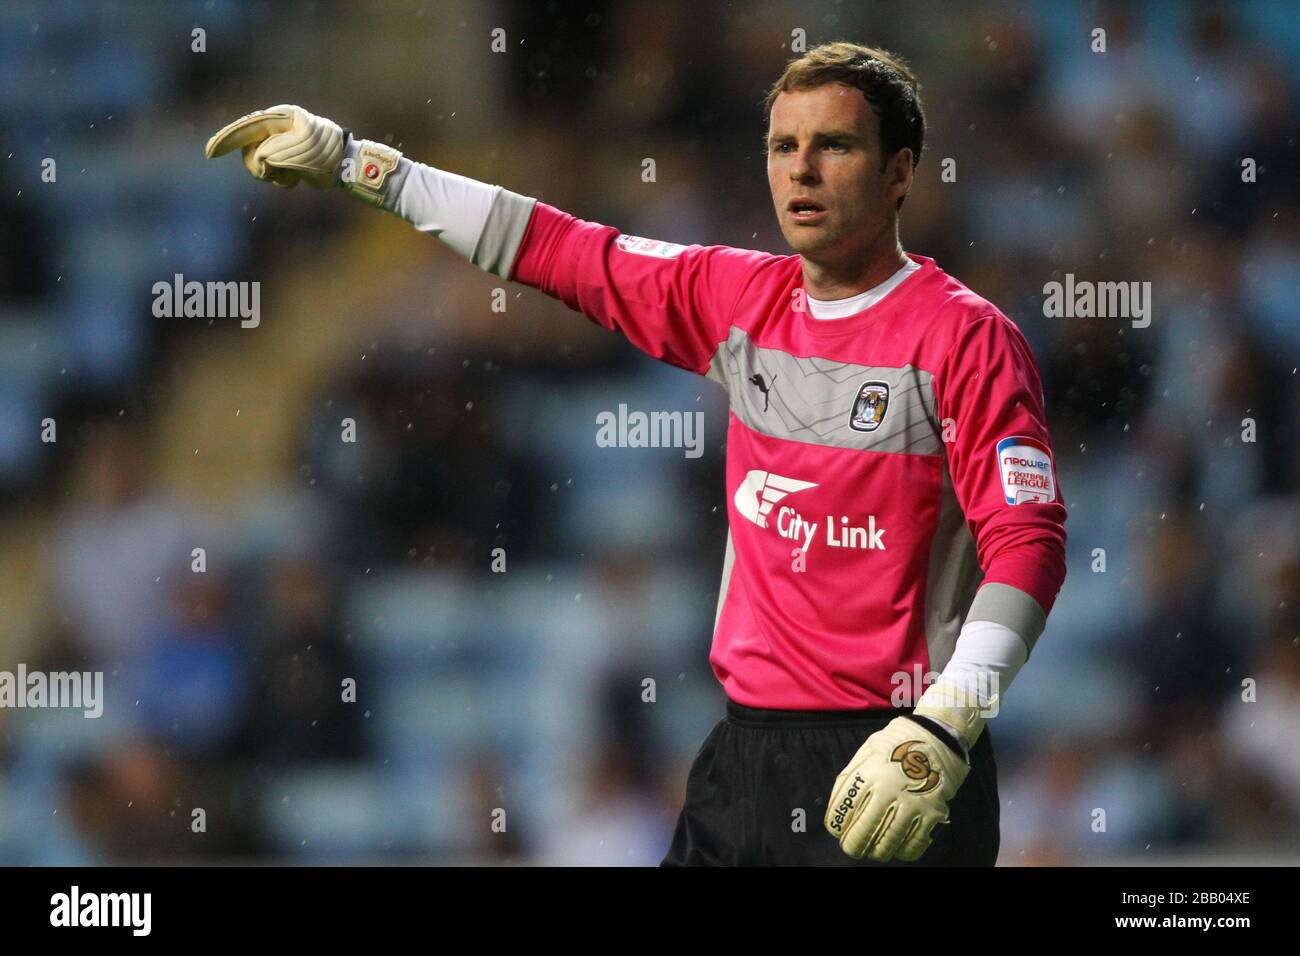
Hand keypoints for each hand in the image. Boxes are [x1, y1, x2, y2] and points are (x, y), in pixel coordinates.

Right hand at [205, 104, 345, 188]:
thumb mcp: (303, 150)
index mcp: (280, 118)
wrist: (347, 165)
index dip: (228, 139)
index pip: (248, 127)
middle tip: (272, 174)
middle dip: (259, 166)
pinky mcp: (282, 160)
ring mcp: (278, 144)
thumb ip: (276, 152)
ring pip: (258, 165)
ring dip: (274, 176)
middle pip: (248, 149)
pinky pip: (270, 174)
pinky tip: (297, 179)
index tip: (211, 153)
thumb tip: (259, 161)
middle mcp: (275, 129)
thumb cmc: (327, 152)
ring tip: (294, 175)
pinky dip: (282, 181)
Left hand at [824, 715, 967, 861]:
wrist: (938, 737)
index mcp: (869, 774)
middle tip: (852, 847)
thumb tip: (837, 806)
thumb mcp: (867, 750)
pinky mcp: (933, 814)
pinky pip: (914, 845)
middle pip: (863, 832)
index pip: (843, 810)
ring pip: (888, 844)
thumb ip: (851, 776)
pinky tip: (897, 847)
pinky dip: (903, 852)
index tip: (836, 829)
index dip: (835, 825)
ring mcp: (913, 804)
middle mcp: (889, 791)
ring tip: (873, 850)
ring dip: (876, 851)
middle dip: (853, 845)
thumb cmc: (897, 744)